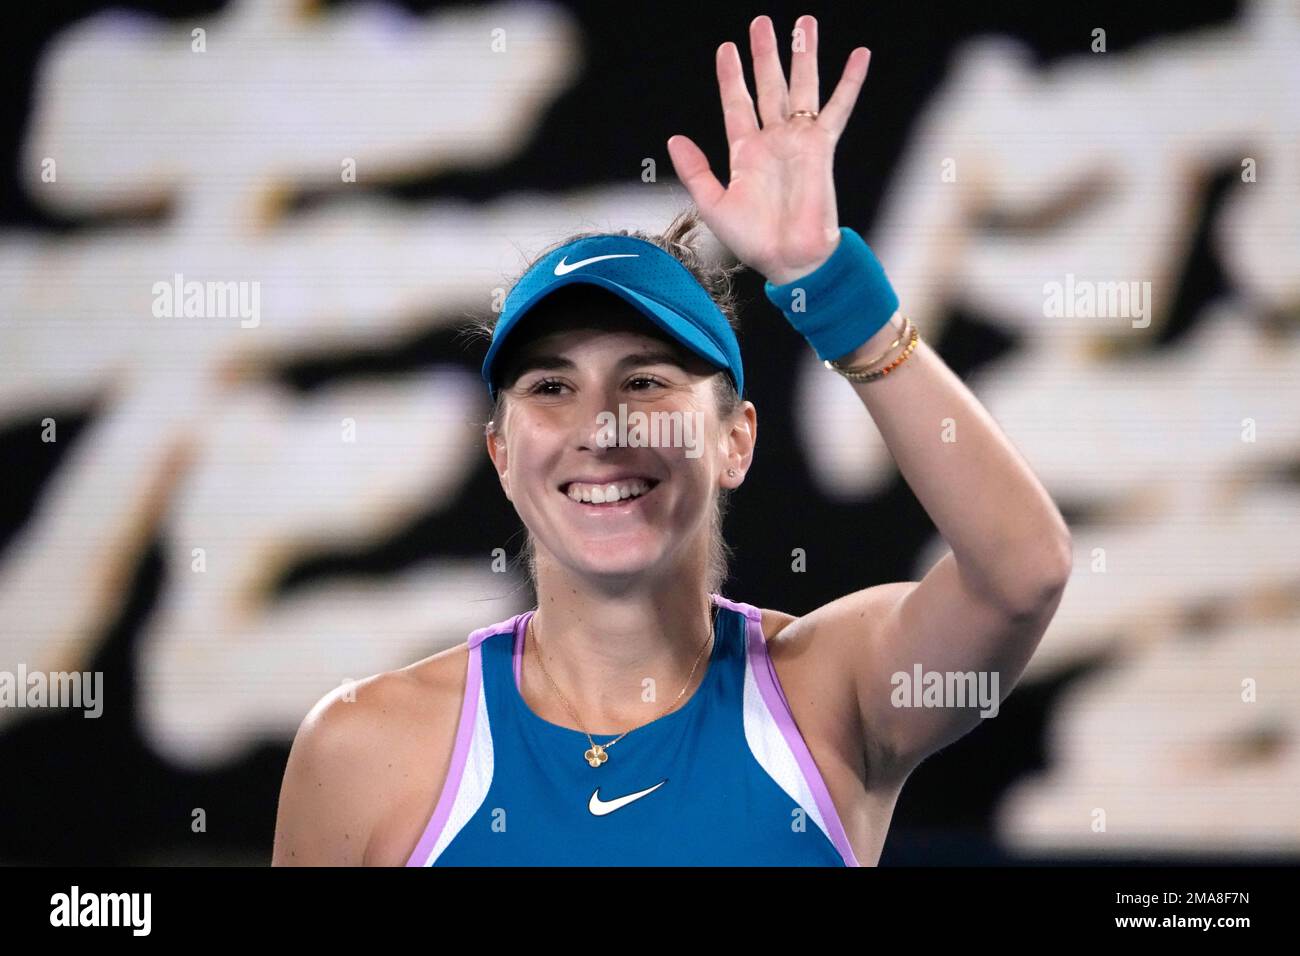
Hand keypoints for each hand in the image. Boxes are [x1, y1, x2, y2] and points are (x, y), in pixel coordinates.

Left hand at [667, 14, 870, 284]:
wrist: (789, 258)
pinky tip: (859, 55)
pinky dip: (849, 82)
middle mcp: (773, 141)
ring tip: (803, 23)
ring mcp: (798, 141)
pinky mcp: (822, 147)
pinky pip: (838, 107)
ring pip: (801, 87)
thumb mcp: (713, 204)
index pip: (736, 104)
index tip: (726, 48)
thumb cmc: (753, 241)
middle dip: (764, 55)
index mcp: (745, 153)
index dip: (731, 77)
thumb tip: (674, 139)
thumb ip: (695, 170)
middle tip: (761, 22)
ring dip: (803, 55)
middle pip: (768, 86)